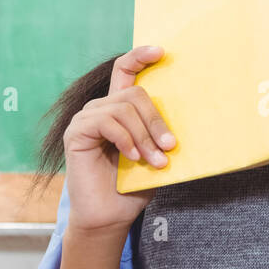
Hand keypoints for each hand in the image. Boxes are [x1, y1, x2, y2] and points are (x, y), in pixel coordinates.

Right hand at [62, 45, 176, 232]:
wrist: (110, 216)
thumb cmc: (134, 186)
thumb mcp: (155, 153)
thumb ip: (162, 131)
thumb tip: (192, 111)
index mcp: (119, 109)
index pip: (125, 70)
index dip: (140, 56)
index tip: (162, 52)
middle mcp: (101, 108)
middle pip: (134, 93)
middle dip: (156, 120)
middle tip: (170, 147)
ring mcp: (86, 119)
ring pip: (123, 108)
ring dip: (145, 136)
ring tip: (155, 161)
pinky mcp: (76, 133)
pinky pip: (107, 122)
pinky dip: (125, 140)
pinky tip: (132, 158)